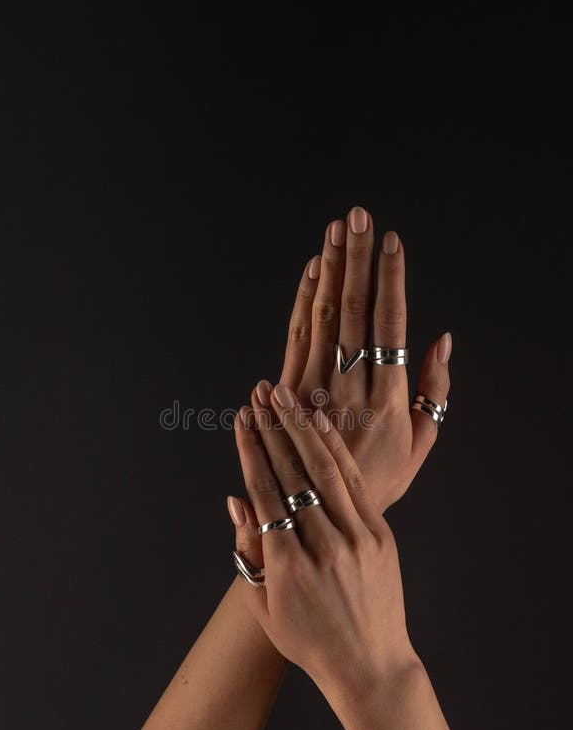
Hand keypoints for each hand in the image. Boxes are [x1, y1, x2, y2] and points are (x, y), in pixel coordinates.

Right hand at [231, 384, 419, 695]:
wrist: (369, 664)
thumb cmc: (309, 640)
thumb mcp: (264, 607)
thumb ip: (248, 553)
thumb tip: (237, 501)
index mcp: (288, 568)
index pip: (265, 494)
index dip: (251, 452)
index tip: (241, 421)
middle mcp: (323, 547)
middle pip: (293, 473)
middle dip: (273, 428)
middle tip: (259, 393)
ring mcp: (356, 539)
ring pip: (326, 470)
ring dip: (303, 428)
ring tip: (286, 395)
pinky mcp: (380, 535)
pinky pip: (355, 484)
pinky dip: (337, 451)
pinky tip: (323, 423)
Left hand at [274, 208, 450, 512]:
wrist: (319, 514)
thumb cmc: (378, 480)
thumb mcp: (420, 445)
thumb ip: (434, 391)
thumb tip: (440, 340)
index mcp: (388, 399)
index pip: (389, 326)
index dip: (389, 280)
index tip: (391, 243)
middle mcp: (349, 388)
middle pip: (352, 310)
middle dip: (355, 259)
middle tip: (359, 215)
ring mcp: (314, 388)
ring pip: (322, 316)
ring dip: (329, 269)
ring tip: (336, 230)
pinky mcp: (288, 392)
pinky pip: (295, 336)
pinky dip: (303, 300)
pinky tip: (310, 270)